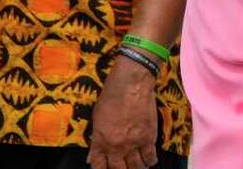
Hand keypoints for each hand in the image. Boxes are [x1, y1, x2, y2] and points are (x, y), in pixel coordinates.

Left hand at [90, 53, 160, 168]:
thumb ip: (96, 139)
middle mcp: (116, 147)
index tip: (106, 168)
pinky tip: (149, 161)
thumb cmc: (111, 95)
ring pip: (136, 167)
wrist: (132, 83)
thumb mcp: (97, 117)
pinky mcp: (149, 138)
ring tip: (137, 168)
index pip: (99, 166)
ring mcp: (133, 144)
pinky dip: (150, 161)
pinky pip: (150, 157)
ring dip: (136, 168)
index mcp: (101, 142)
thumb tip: (92, 156)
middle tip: (123, 167)